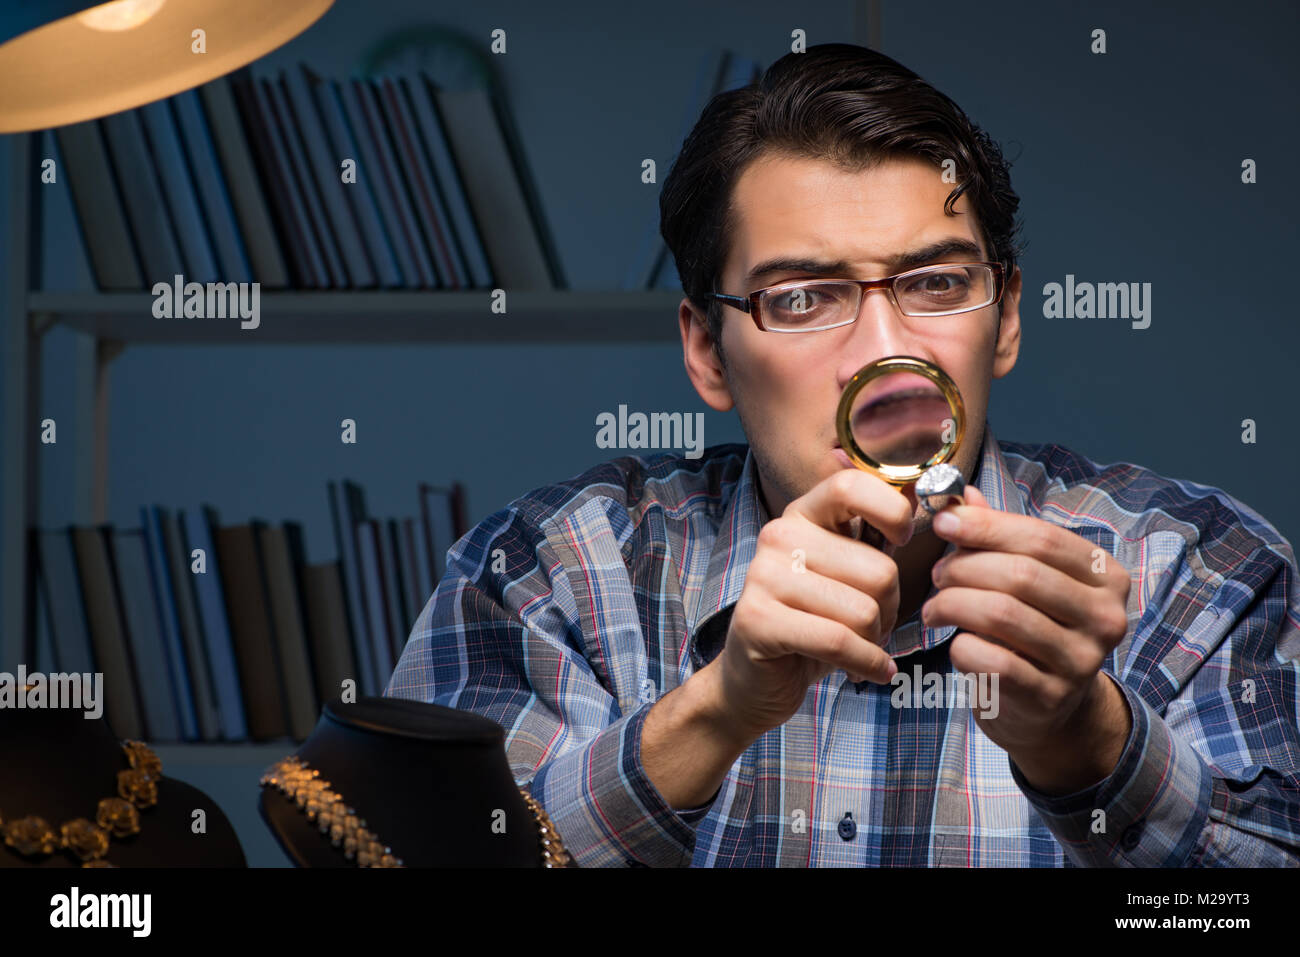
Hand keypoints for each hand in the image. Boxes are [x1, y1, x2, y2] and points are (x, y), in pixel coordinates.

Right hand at [713, 469, 911, 743]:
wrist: (755, 680)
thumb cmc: (812, 625)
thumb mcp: (845, 575)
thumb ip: (876, 538)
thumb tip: (927, 499)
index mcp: (801, 516)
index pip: (850, 487)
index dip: (891, 511)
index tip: (901, 542)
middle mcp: (778, 537)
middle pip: (878, 570)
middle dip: (891, 610)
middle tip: (874, 626)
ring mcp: (763, 576)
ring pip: (863, 612)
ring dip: (875, 641)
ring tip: (860, 647)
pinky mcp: (757, 619)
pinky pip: (839, 641)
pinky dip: (867, 664)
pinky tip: (871, 671)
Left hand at [922, 485, 1132, 791]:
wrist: (1049, 710)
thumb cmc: (1033, 629)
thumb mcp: (1026, 579)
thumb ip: (997, 536)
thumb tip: (958, 495)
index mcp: (1105, 577)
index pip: (1041, 538)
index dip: (985, 526)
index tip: (941, 522)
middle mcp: (1105, 618)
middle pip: (1020, 574)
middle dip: (963, 567)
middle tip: (936, 574)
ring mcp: (1082, 662)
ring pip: (1001, 614)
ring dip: (952, 604)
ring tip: (933, 607)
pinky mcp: (1050, 697)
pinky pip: (990, 659)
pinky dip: (959, 645)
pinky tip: (953, 643)